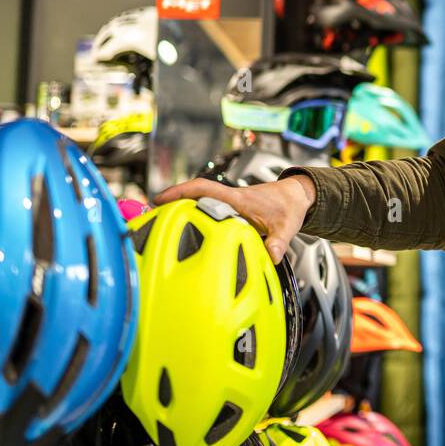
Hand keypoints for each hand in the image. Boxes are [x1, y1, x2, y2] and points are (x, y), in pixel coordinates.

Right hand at [154, 175, 316, 262]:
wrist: (297, 196)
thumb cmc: (289, 206)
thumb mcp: (287, 226)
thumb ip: (279, 242)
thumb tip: (272, 256)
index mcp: (238, 199)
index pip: (204, 189)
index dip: (181, 192)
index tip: (159, 199)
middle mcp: (230, 199)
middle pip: (194, 197)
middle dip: (171, 204)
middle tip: (148, 217)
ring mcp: (229, 204)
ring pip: (199, 205)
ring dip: (181, 211)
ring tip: (159, 225)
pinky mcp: (231, 210)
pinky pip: (208, 211)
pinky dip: (194, 218)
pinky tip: (184, 232)